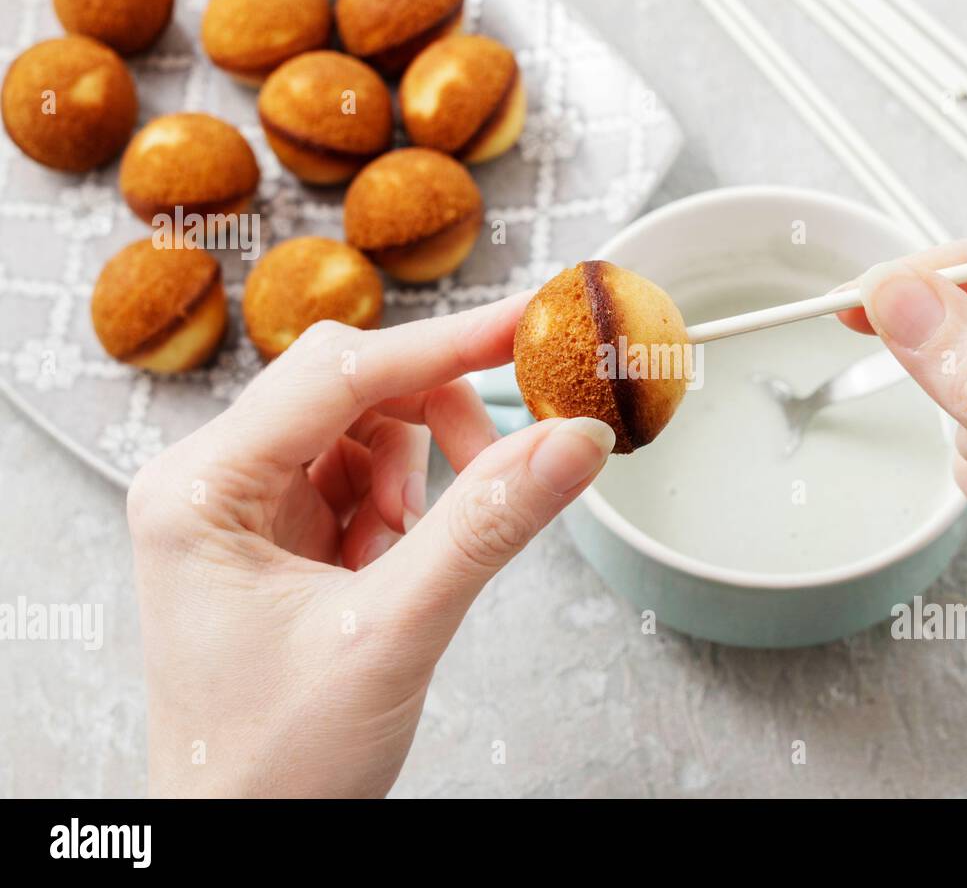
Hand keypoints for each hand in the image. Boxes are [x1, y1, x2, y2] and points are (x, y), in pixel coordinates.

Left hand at [128, 294, 614, 796]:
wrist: (247, 840)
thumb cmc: (275, 760)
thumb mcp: (392, 634)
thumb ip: (486, 526)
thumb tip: (572, 441)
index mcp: (200, 489)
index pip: (336, 374)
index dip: (445, 346)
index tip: (528, 323)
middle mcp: (215, 481)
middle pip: (356, 390)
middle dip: (436, 429)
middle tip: (509, 462)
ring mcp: (252, 506)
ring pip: (372, 431)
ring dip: (421, 483)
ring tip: (410, 563)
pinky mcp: (287, 534)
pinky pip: (372, 479)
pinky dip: (409, 512)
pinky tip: (394, 570)